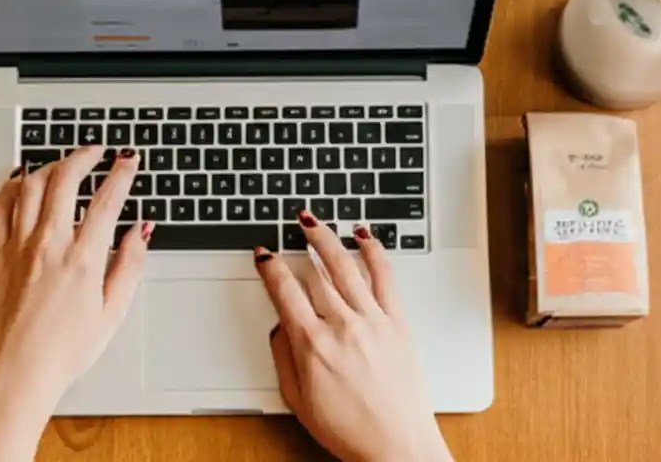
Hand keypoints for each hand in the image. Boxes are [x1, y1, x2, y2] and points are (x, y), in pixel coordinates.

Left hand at [0, 147, 149, 460]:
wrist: (15, 373)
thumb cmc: (62, 352)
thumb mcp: (112, 313)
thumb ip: (129, 266)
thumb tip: (140, 233)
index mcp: (82, 260)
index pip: (107, 200)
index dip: (121, 173)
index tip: (128, 161)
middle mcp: (49, 245)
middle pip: (66, 179)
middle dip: (85, 156)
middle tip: (97, 151)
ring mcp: (18, 246)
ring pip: (32, 185)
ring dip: (52, 165)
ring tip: (65, 163)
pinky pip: (0, 205)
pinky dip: (13, 185)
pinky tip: (23, 181)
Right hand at [254, 211, 451, 461]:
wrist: (396, 446)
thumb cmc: (349, 430)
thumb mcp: (297, 400)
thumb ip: (283, 357)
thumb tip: (279, 326)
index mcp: (312, 345)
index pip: (284, 291)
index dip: (270, 267)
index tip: (263, 255)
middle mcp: (342, 326)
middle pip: (314, 273)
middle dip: (298, 245)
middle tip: (290, 228)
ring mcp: (372, 321)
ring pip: (345, 265)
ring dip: (328, 237)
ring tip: (314, 221)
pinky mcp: (397, 322)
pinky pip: (385, 276)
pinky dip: (373, 250)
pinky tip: (363, 236)